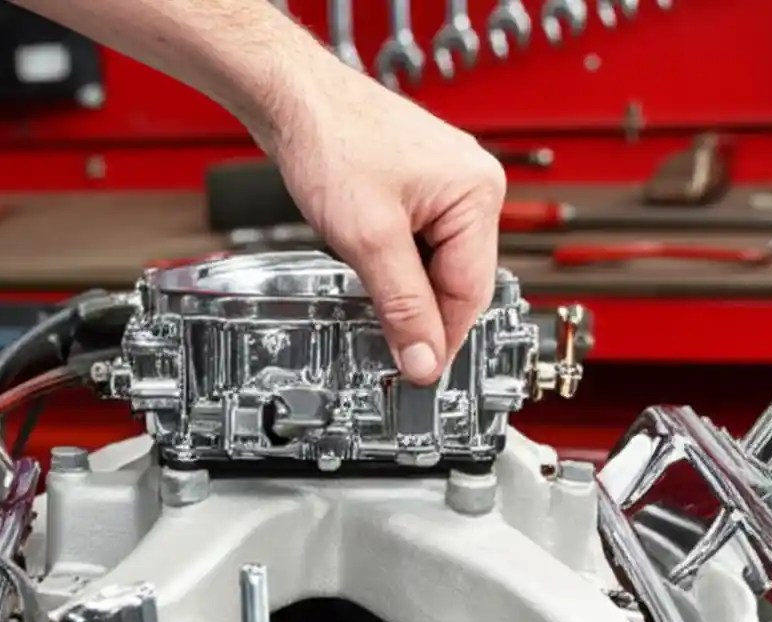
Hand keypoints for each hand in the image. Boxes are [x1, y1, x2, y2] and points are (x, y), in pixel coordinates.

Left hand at [257, 64, 505, 384]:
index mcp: (478, 194)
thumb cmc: (331, 141)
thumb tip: (424, 360)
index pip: (471, 292)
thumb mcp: (368, 239)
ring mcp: (449, 185)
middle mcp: (474, 187)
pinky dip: (399, 269)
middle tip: (394, 353)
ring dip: (408, 293)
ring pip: (438, 267)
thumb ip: (401, 306)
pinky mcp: (422, 188)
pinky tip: (373, 274)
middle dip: (424, 316)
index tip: (419, 373)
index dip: (443, 339)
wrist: (293, 99)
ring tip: (374, 306)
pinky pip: (422, 246)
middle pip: (459, 281)